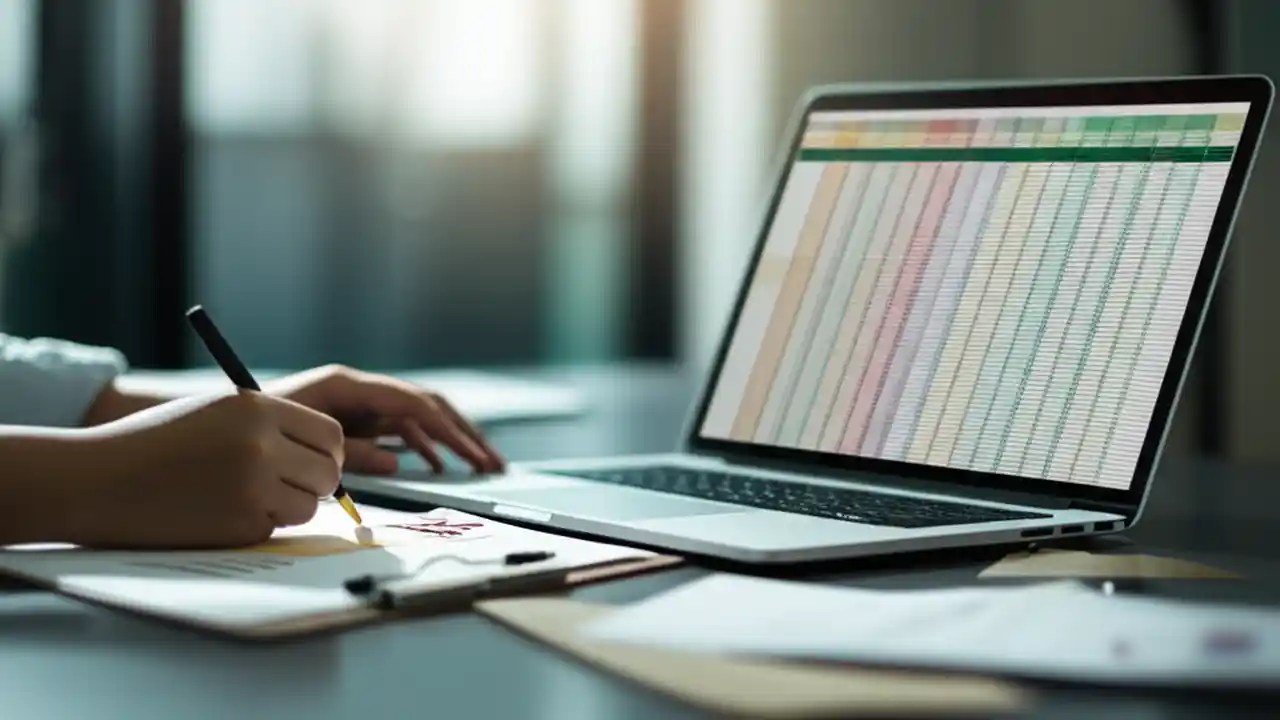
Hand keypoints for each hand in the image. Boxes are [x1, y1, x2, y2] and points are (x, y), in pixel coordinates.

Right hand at [76, 391, 344, 547]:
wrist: (97, 479)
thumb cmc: (154, 442)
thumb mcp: (216, 410)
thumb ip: (270, 424)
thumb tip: (327, 451)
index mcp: (258, 409)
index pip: (330, 434)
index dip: (326, 451)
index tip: (313, 460)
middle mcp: (261, 446)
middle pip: (327, 472)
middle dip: (315, 483)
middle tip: (289, 485)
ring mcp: (252, 488)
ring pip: (307, 506)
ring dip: (287, 507)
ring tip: (245, 497)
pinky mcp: (239, 525)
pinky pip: (273, 529)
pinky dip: (255, 525)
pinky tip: (218, 512)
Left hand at [265, 365, 504, 474]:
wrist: (225, 422)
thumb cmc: (260, 426)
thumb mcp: (307, 441)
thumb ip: (353, 451)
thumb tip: (399, 460)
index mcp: (350, 384)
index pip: (414, 403)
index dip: (448, 430)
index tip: (472, 453)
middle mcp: (362, 388)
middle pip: (428, 406)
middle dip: (463, 433)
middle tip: (492, 461)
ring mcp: (362, 403)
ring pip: (420, 418)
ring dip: (452, 440)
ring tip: (479, 465)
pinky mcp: (358, 417)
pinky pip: (401, 429)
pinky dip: (424, 446)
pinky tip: (439, 466)